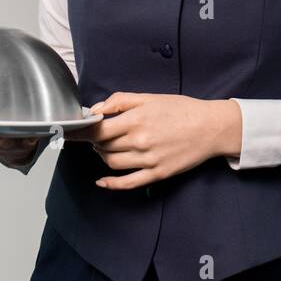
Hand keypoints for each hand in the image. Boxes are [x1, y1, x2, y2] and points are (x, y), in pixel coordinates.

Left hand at [65, 93, 237, 190]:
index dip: (81, 131)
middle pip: (102, 146)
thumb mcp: (149, 97)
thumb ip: (119, 101)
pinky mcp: (157, 174)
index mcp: (136, 120)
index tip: (70, 130)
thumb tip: (95, 110)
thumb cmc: (181, 109)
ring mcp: (148, 160)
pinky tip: (101, 181)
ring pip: (111, 163)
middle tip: (96, 134)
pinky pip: (127, 183)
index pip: (97, 129)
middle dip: (94, 141)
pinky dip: (110, 183)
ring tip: (105, 147)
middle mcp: (140, 141)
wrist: (211, 128)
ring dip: (102, 155)